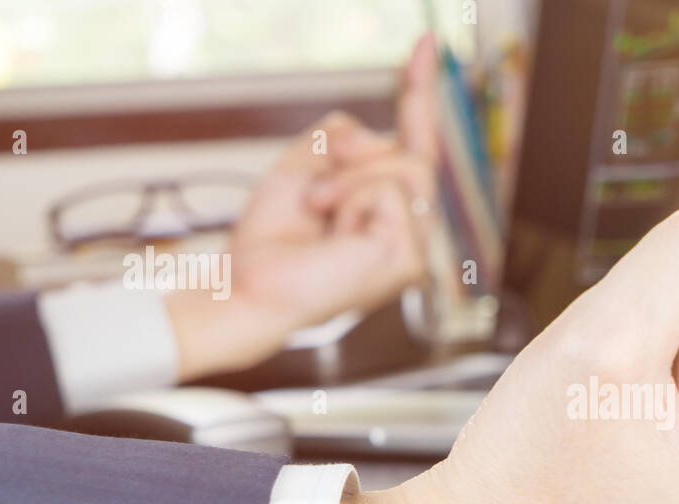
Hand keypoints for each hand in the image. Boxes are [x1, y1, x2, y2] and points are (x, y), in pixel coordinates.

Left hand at [166, 35, 439, 379]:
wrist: (251, 284)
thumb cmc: (274, 241)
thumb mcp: (302, 166)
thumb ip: (340, 137)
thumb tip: (375, 138)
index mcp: (388, 208)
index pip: (414, 142)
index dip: (420, 91)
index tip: (428, 44)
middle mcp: (410, 227)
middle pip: (410, 151)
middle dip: (356, 155)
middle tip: (314, 193)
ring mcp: (415, 247)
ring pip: (405, 167)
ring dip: (348, 180)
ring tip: (321, 213)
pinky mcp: (409, 260)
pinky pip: (391, 193)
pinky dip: (353, 200)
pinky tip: (337, 234)